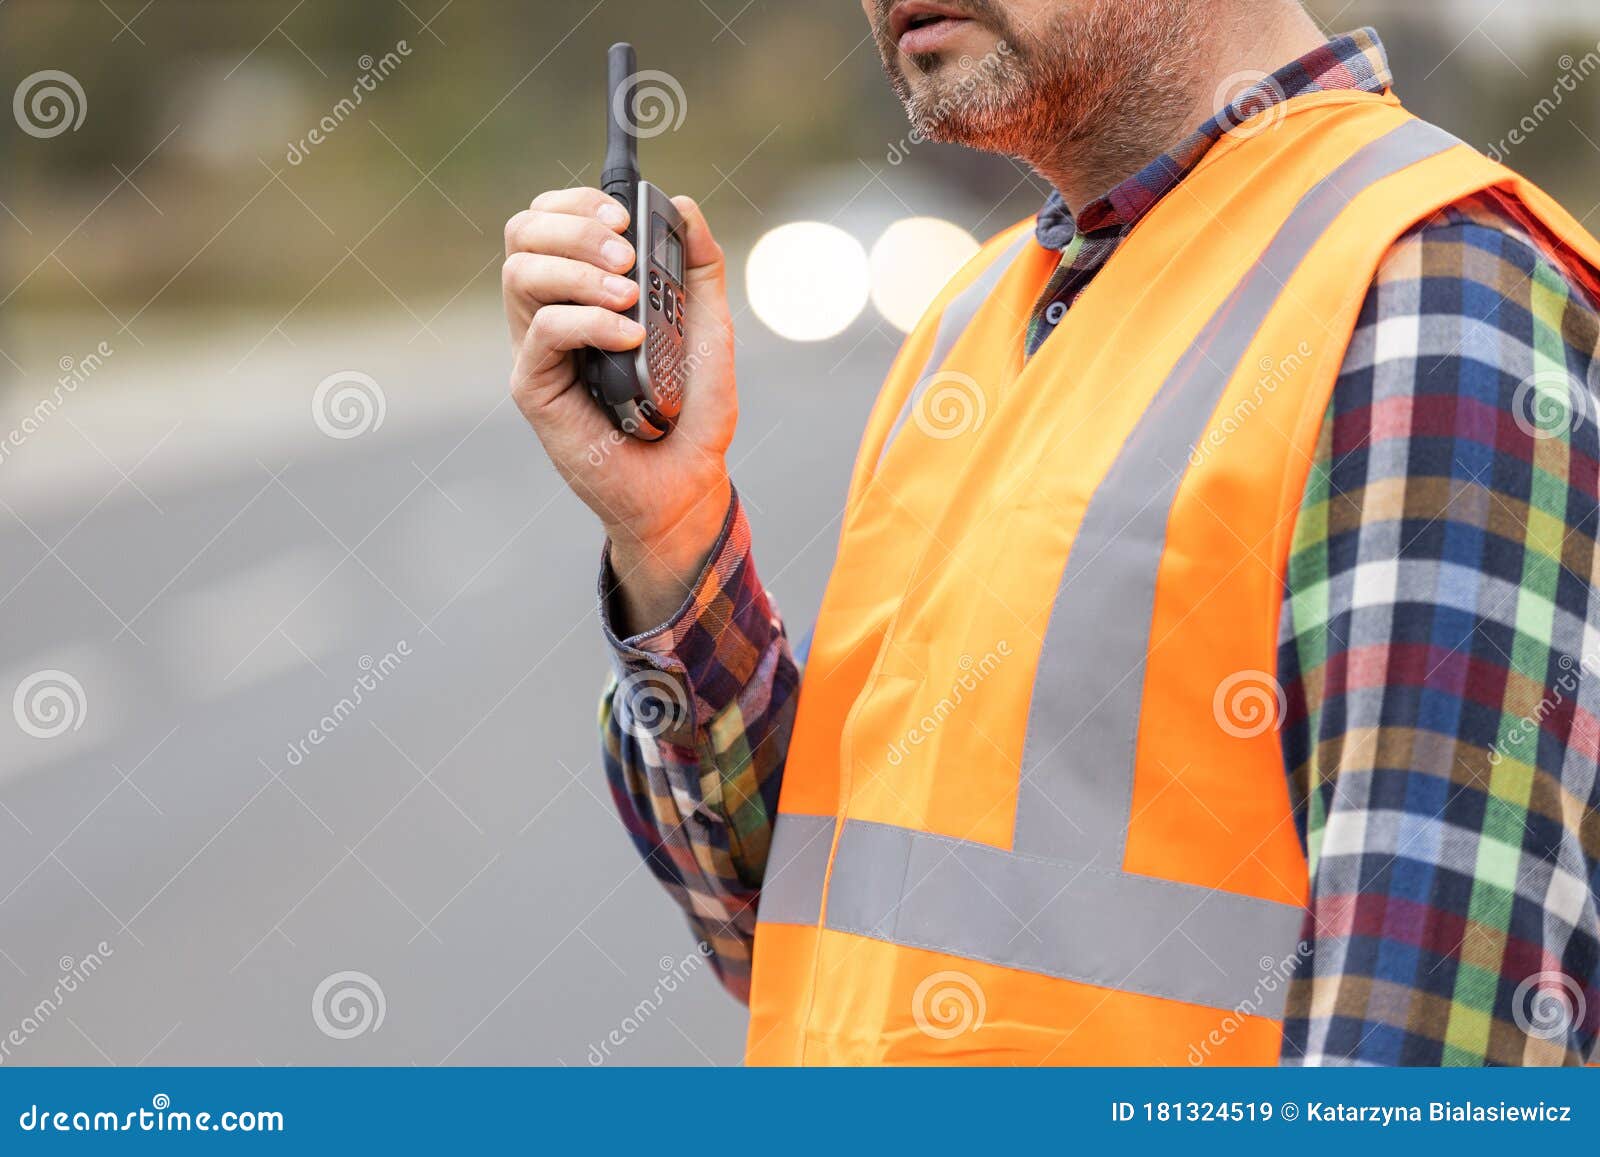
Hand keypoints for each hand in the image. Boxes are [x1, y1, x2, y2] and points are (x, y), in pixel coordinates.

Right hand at [503, 187, 736, 631]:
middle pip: (523, 235)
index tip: (625, 215)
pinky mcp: (536, 387)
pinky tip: (628, 335)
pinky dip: (589, 321)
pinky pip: (544, 331)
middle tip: (627, 251)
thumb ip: (699, 266)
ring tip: (630, 295)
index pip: (551, 220)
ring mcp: (539, 350)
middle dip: (574, 225)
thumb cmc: (692, 409)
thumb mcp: (710, 325)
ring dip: (578, 269)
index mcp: (583, 289)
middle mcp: (552, 311)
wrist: (687, 480)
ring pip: (521, 274)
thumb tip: (683, 206)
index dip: (578, 202)